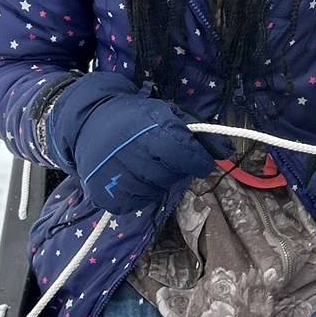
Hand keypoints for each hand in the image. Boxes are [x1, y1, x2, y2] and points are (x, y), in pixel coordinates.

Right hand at [43, 77, 215, 214]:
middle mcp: (130, 153)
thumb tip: (227, 152)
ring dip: (159, 181)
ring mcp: (115, 176)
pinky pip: (136, 203)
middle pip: (171, 174)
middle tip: (169, 159)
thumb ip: (197, 132)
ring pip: (155, 190)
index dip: (199, 160)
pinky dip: (142, 193)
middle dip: (178, 168)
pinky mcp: (105, 195)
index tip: (203, 162)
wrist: (88, 123)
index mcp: (147, 129)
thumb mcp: (166, 114)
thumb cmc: (135, 118)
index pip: (184, 154)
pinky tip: (136, 178)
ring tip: (148, 166)